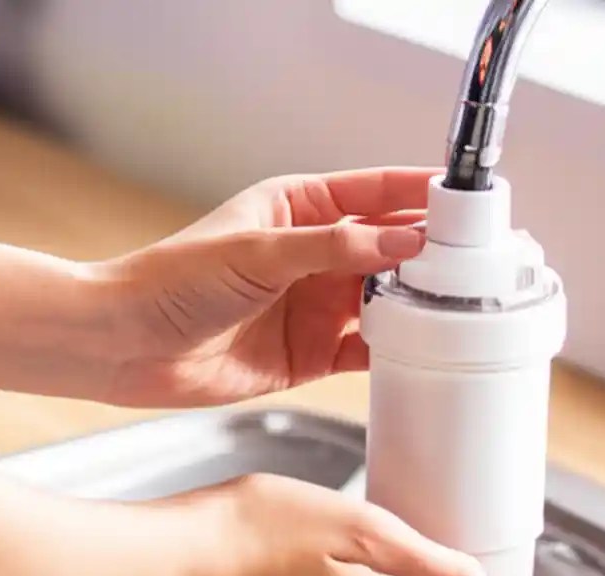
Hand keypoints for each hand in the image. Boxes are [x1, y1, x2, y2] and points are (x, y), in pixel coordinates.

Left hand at [97, 167, 436, 406]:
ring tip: (461, 306)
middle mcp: (314, 256)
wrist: (126, 346)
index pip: (373, 193)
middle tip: (478, 260)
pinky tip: (422, 350)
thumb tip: (401, 243)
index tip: (463, 199)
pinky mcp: (311, 353)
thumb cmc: (173, 282)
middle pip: (389, 249)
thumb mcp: (258, 253)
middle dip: (431, 253)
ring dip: (419, 304)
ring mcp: (315, 305)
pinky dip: (396, 350)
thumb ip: (334, 247)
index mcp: (299, 210)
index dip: (418, 194)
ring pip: (386, 300)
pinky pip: (368, 349)